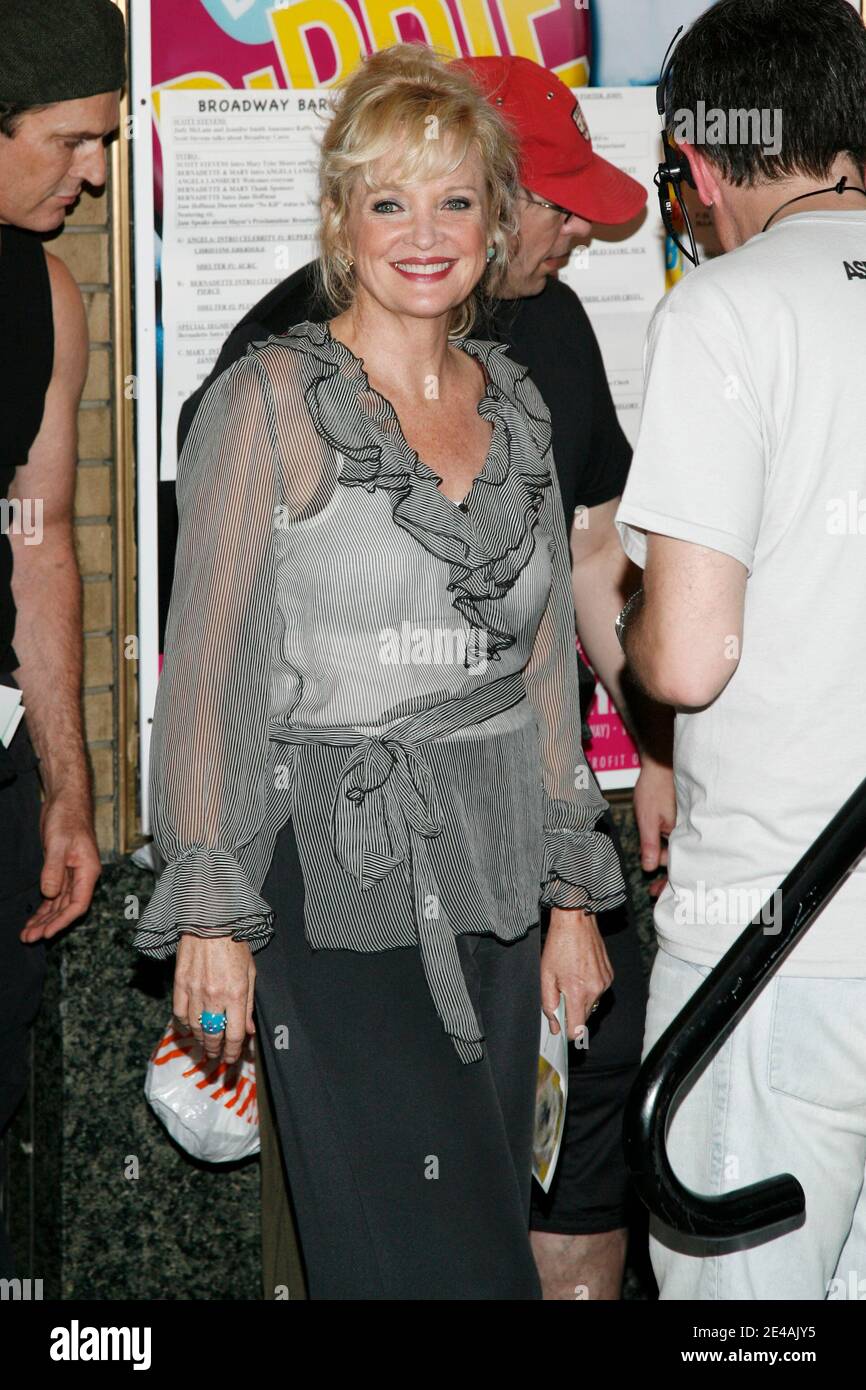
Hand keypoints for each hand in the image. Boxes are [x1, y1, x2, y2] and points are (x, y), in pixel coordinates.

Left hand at [20, 791, 101, 941]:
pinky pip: (54, 895)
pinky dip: (43, 907)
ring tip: (27, 933)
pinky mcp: (61, 870)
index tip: (46, 932)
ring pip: (58, 904)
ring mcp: (72, 874)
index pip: (78, 904)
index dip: (62, 921)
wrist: (66, 802)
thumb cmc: (68, 818)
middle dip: (48, 924)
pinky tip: (33, 919)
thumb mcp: (59, 844)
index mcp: (88, 871)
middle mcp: (82, 876)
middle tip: (30, 938)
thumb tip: (49, 894)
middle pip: (66, 908)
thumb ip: (54, 870)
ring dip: (44, 919)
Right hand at [173, 934, 256, 1065]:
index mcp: (236, 994)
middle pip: (213, 1036)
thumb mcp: (250, 972)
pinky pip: (180, 1014)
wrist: (210, 921)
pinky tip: (190, 1027)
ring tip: (206, 1044)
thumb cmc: (234, 942)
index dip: (234, 1051)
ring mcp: (195, 991)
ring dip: (201, 1040)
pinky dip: (185, 1024)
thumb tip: (247, 1029)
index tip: (233, 1058)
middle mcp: (214, 996)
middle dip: (216, 1050)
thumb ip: (248, 1004)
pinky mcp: (179, 984)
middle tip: (217, 1056)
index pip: (235, 1034)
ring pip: (196, 1028)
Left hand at [541, 906, 612, 1042]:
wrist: (576, 921)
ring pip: (592, 1005)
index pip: (577, 1029)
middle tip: (561, 994)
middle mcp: (595, 990)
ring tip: (571, 980)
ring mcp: (605, 983)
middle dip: (572, 1013)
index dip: (567, 1032)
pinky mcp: (609, 975)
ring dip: (581, 1000)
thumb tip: (554, 1026)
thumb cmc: (559, 945)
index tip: (561, 1028)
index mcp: (577, 992)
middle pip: (585, 1018)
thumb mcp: (545, 976)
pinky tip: (580, 973)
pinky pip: (598, 991)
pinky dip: (589, 988)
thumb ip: (549, 1004)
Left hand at [633, 757, 675, 899]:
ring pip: (679, 851)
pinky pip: (679, 840)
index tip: (657, 892)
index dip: (668, 882)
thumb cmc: (655, 786)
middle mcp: (689, 831)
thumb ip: (649, 844)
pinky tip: (660, 851)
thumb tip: (649, 867)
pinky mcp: (684, 820)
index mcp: (682, 833)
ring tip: (653, 868)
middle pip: (681, 862)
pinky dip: (670, 848)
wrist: (661, 763)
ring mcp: (687, 826)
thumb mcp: (647, 818)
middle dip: (668, 875)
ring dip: (667, 860)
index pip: (678, 866)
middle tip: (654, 889)